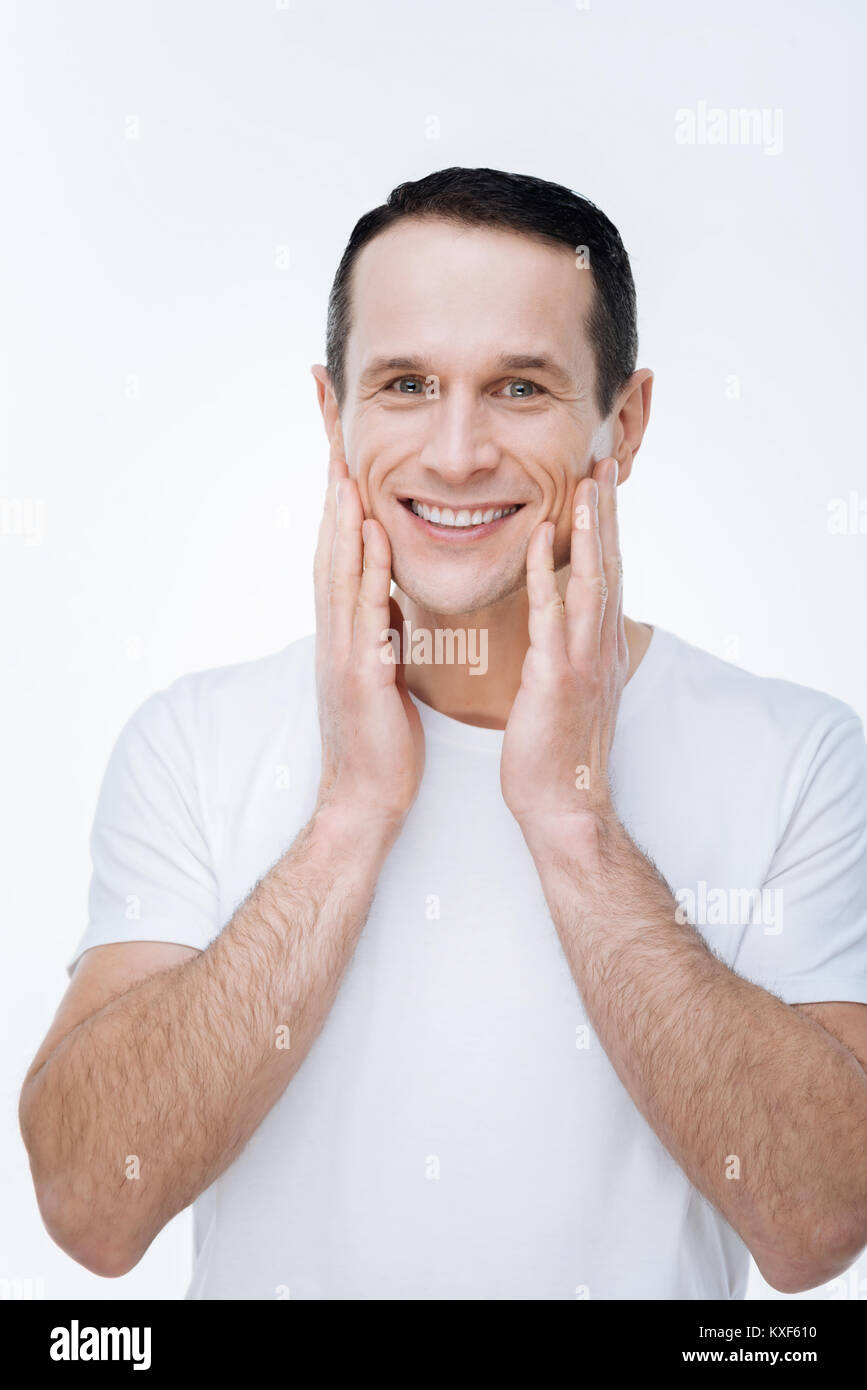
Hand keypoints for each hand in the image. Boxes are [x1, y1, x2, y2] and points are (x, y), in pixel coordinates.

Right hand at [313, 457, 424, 827]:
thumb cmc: (380, 739)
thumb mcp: (383, 671)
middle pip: (328, 544)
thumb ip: (381, 630)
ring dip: (340, 513)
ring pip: (338, 568)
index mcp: (345, 628)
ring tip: (345, 459)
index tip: (343, 447)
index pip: (340, 550)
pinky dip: (366, 566)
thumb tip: (388, 598)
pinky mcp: (360, 673)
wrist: (367, 800)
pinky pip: (365, 609)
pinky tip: (372, 530)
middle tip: (328, 431)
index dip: (339, 498)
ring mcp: (342, 649)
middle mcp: (334, 630)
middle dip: (330, 485)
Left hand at [500, 456, 627, 832]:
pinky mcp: (557, 678)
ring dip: (589, 528)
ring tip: (585, 481)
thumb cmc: (556, 752)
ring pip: (592, 580)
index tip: (600, 484)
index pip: (608, 574)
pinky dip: (547, 574)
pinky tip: (539, 538)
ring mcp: (584, 661)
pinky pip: (552, 616)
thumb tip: (561, 623)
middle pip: (610, 564)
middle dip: (606, 512)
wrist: (563, 806)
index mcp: (602, 648)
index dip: (606, 527)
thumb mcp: (568, 691)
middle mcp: (602, 647)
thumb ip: (569, 650)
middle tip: (602, 460)